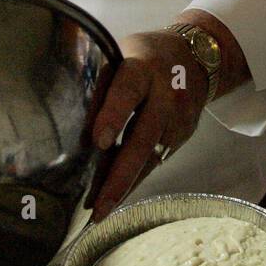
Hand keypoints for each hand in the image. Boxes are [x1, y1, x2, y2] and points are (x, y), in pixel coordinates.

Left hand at [86, 30, 207, 221]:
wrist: (196, 58)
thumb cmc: (144, 58)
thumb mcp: (121, 55)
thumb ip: (101, 84)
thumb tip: (69, 123)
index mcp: (143, 68)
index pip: (128, 91)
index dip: (113, 115)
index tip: (98, 141)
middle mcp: (165, 95)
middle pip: (143, 138)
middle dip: (119, 175)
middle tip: (97, 205)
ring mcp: (178, 118)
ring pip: (150, 158)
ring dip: (124, 186)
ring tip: (99, 211)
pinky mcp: (183, 135)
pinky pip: (156, 162)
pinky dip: (135, 179)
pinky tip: (116, 195)